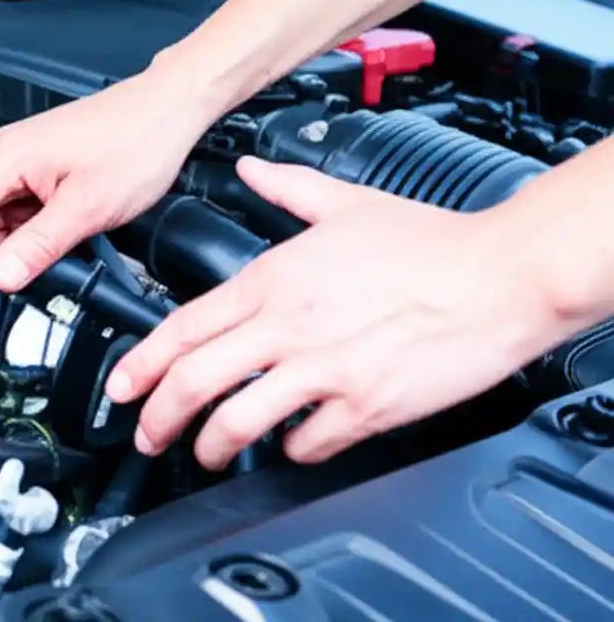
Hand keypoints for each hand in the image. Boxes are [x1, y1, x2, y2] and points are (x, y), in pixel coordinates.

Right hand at [0, 67, 211, 290]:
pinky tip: (64, 233)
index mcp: (6, 161)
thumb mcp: (89, 207)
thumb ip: (39, 246)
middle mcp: (5, 159)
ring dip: (19, 247)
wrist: (171, 109)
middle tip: (4, 286)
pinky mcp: (40, 174)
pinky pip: (19, 216)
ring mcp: (22, 166)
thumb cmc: (136, 140)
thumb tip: (3, 276)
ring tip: (66, 242)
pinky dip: (34, 234)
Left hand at [106, 157, 574, 468]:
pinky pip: (308, 443)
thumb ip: (286, 188)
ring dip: (212, 446)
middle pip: (194, 382)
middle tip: (148, 435)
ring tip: (206, 453)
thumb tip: (252, 170)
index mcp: (274, 280)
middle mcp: (289, 327)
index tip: (122, 388)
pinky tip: (290, 445)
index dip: (141, 364)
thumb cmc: (430, 244)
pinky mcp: (364, 407)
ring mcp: (324, 371)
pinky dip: (292, 451)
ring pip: (238, 421)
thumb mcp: (345, 203)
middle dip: (158, 418)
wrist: (500, 275)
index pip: (183, 328)